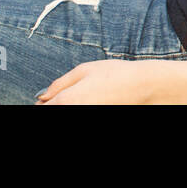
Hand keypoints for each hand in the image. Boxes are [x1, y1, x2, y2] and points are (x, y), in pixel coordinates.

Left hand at [36, 59, 164, 104]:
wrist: (145, 87)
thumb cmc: (116, 75)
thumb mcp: (85, 70)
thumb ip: (59, 84)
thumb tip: (42, 96)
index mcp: (65, 101)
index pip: (41, 108)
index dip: (43, 103)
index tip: (48, 98)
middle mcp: (72, 113)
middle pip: (53, 112)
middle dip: (55, 105)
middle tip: (73, 95)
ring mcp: (86, 116)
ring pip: (66, 113)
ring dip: (69, 106)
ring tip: (87, 97)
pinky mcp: (97, 117)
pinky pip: (81, 113)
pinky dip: (82, 107)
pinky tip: (94, 101)